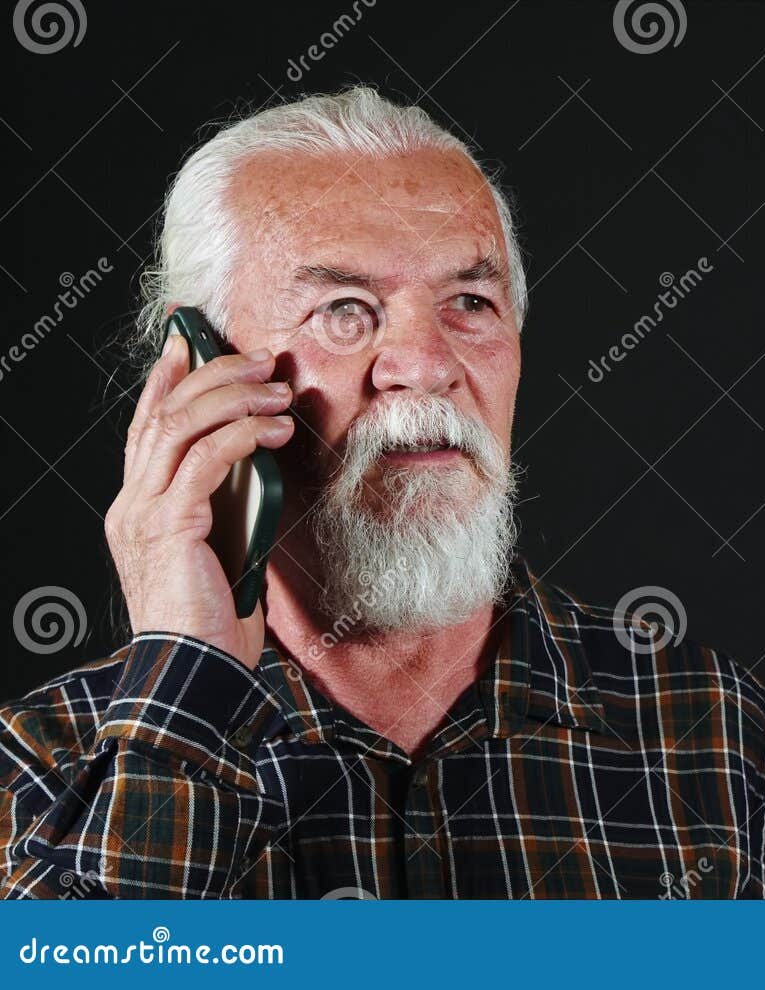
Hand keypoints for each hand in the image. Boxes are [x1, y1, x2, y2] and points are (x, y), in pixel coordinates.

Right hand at [106, 332, 294, 667]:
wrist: (195, 673)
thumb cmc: (214, 624)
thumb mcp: (223, 552)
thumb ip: (227, 509)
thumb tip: (259, 468)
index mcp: (137, 510)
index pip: (146, 428)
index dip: (167, 381)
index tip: (190, 342)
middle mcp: (130, 505)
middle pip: (163, 416)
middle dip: (211, 375)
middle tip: (258, 358)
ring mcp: (143, 515)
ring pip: (180, 428)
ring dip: (233, 398)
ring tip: (276, 387)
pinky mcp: (170, 527)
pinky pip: (204, 462)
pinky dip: (241, 435)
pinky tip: (274, 429)